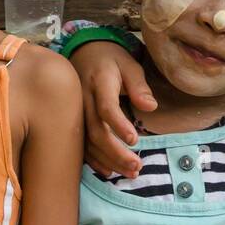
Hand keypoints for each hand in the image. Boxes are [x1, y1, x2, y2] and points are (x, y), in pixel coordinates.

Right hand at [70, 41, 156, 178]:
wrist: (83, 52)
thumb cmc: (110, 60)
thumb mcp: (129, 65)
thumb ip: (139, 86)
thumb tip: (151, 107)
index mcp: (99, 82)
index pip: (106, 107)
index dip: (119, 125)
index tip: (135, 140)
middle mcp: (84, 100)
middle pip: (96, 131)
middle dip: (116, 152)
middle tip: (137, 166)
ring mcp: (75, 112)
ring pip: (88, 142)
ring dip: (108, 160)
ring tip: (130, 172)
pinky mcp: (73, 121)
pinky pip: (81, 144)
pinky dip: (94, 160)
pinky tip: (109, 171)